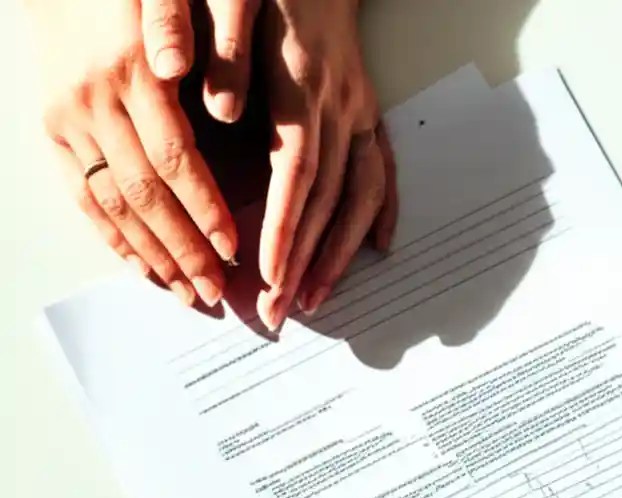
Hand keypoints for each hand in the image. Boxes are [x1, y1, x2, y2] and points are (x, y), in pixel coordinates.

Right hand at [30, 0, 238, 305]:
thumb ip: (179, 32)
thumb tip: (189, 77)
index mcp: (132, 69)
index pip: (174, 156)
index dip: (204, 206)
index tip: (233, 247)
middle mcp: (94, 100)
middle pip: (143, 192)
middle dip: (183, 247)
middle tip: (217, 290)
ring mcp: (67, 117)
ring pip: (111, 201)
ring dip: (151, 254)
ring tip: (188, 293)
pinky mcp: (51, 127)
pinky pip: (82, 194)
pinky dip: (112, 237)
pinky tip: (142, 269)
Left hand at [255, 0, 397, 329]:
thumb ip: (226, 46)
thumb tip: (220, 109)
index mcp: (302, 82)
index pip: (296, 168)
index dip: (285, 226)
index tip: (268, 273)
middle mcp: (338, 103)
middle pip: (327, 196)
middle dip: (305, 259)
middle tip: (282, 310)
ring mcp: (359, 108)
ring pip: (359, 192)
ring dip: (341, 251)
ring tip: (317, 297)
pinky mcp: (366, 108)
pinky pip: (383, 168)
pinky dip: (383, 212)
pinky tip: (379, 247)